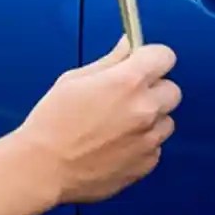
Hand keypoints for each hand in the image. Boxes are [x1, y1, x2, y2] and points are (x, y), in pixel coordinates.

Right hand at [17, 37, 180, 203]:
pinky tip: (113, 146)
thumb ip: (110, 61)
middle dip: (152, 90)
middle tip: (125, 97)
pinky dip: (140, 144)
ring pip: (165, 120)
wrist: (43, 168)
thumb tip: (128, 45)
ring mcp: (149, 139)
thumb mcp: (74, 80)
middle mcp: (145, 109)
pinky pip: (155, 146)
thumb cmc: (51, 123)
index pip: (164, 56)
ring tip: (115, 126)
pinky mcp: (147, 163)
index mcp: (127, 82)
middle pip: (171, 90)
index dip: (151, 58)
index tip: (141, 64)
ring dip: (148, 119)